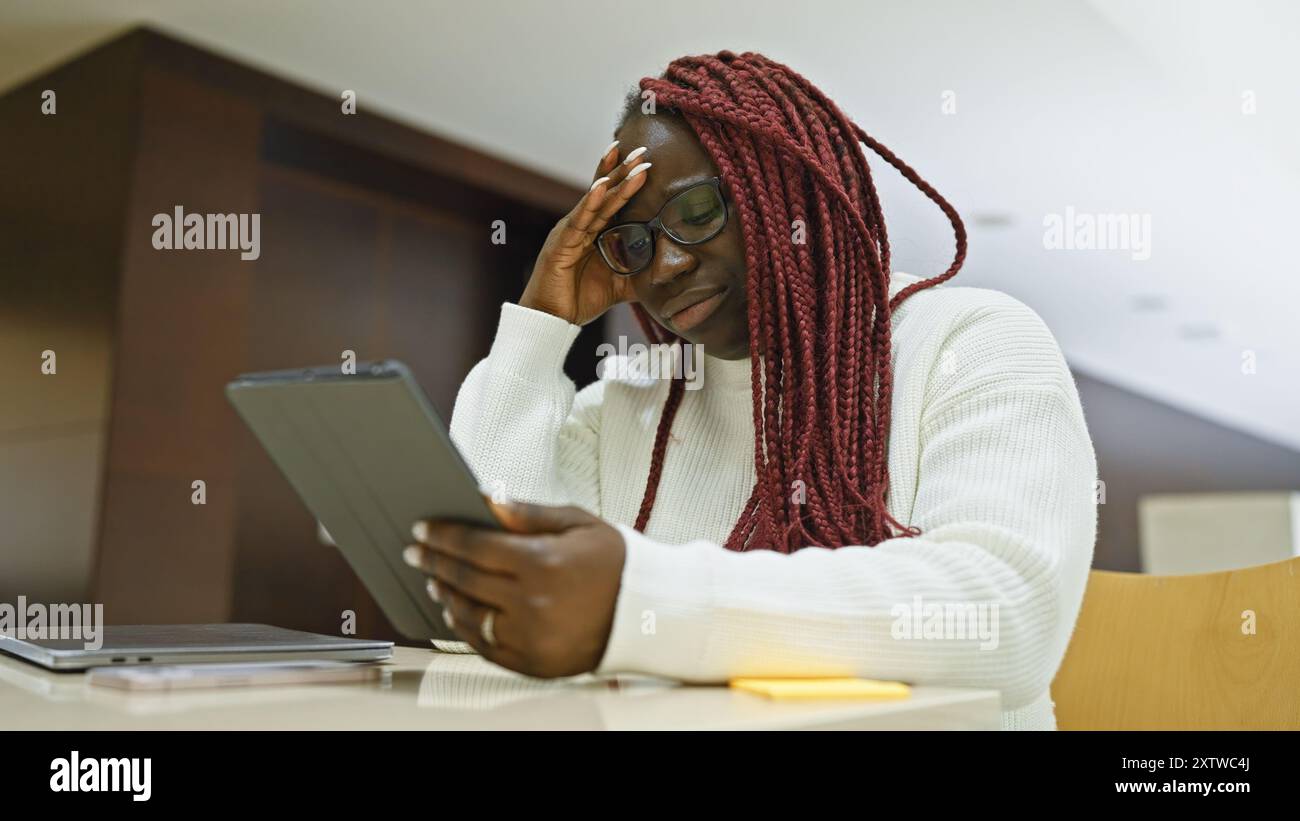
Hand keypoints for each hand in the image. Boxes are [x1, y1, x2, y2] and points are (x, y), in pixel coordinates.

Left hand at [405, 499, 625, 677]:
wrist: (648, 614)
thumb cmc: (616, 562)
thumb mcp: (577, 524)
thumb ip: (528, 514)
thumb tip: (486, 500)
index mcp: (542, 562)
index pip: (474, 546)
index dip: (442, 536)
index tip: (421, 530)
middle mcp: (531, 602)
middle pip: (465, 579)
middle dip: (433, 561)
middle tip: (415, 551)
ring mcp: (529, 636)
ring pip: (468, 615)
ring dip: (446, 594)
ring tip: (435, 580)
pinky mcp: (532, 662)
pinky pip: (484, 645)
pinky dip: (464, 628)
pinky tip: (456, 612)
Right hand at [519, 141, 651, 324]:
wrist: (551, 321)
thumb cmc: (579, 301)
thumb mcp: (620, 285)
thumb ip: (641, 274)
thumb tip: (670, 268)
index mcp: (593, 232)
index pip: (612, 199)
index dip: (626, 179)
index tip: (645, 160)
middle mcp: (581, 226)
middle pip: (605, 191)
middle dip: (624, 170)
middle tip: (644, 150)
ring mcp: (570, 231)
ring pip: (596, 201)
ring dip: (614, 180)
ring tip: (631, 161)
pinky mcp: (562, 243)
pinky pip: (579, 219)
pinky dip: (591, 201)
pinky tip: (602, 185)